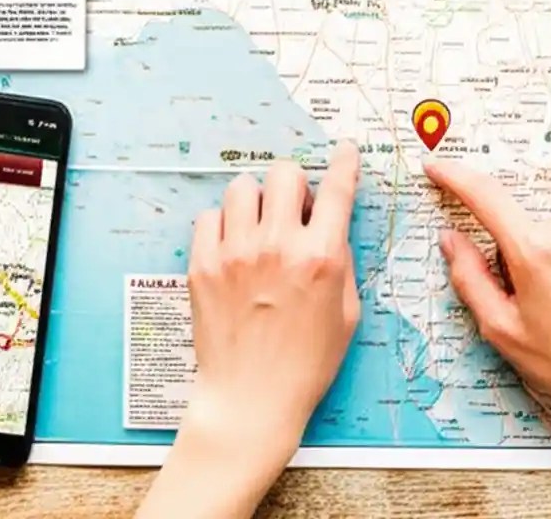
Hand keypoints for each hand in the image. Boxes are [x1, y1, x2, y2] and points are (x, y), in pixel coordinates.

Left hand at [183, 142, 360, 455]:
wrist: (251, 399)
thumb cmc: (306, 364)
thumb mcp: (347, 313)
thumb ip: (342, 262)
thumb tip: (333, 227)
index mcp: (322, 257)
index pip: (337, 188)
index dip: (344, 162)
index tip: (344, 151)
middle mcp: (278, 247)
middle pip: (285, 173)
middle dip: (294, 183)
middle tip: (295, 208)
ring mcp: (236, 254)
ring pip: (243, 187)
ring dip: (257, 199)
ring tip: (259, 225)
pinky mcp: (203, 266)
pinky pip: (209, 217)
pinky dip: (224, 225)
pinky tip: (233, 247)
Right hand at [425, 159, 550, 438]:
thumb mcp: (503, 331)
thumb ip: (470, 278)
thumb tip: (450, 238)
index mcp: (534, 253)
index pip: (484, 196)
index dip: (455, 177)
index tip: (436, 168)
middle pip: (522, 226)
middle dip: (518, 254)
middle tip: (535, 301)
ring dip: (550, 254)